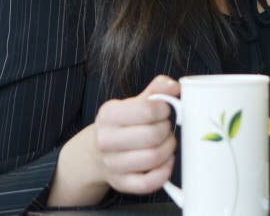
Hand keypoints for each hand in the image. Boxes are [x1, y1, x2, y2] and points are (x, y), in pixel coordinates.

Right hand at [93, 75, 179, 194]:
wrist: (95, 152)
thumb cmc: (122, 125)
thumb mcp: (133, 103)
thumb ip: (155, 90)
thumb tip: (173, 86)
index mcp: (108, 114)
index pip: (147, 110)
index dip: (164, 109)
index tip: (165, 110)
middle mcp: (106, 140)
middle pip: (153, 135)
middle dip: (167, 130)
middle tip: (166, 127)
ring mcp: (112, 164)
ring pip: (154, 158)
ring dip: (169, 149)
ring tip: (166, 142)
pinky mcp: (120, 183)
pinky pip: (149, 183)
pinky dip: (164, 172)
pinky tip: (166, 161)